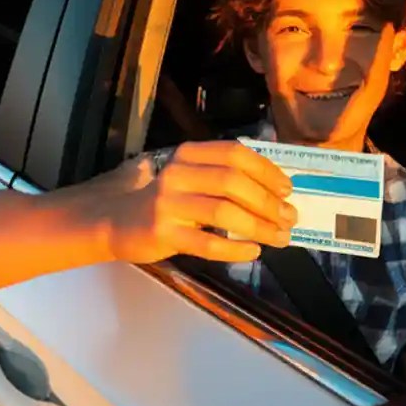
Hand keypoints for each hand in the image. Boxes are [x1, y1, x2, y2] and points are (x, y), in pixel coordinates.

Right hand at [96, 141, 297, 264]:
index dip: (266, 170)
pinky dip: (235, 248)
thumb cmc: (164, 201)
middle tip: (289, 218)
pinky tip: (252, 252)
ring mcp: (168, 204)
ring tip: (279, 237)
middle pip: (233, 182)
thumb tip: (275, 192)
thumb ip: (223, 178)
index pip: (234, 154)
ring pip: (224, 212)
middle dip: (268, 201)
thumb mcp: (190, 178)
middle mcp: (177, 174)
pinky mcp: (163, 234)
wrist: (116, 221)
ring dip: (259, 226)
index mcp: (188, 155)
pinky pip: (207, 243)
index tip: (287, 189)